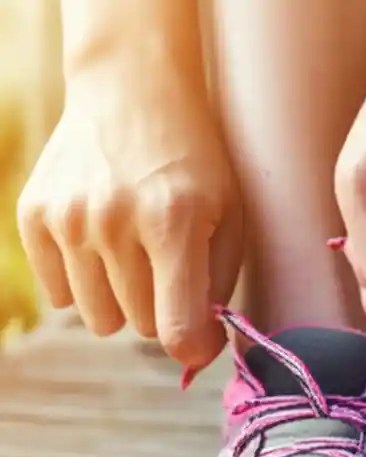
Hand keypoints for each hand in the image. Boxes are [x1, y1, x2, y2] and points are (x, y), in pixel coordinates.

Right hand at [17, 71, 240, 368]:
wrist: (131, 92)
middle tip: (170, 264)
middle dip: (161, 306)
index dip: (191, 346)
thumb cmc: (196, 162)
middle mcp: (113, 221)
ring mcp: (67, 218)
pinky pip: (58, 295)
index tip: (200, 341)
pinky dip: (82, 282)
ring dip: (121, 299)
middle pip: (138, 324)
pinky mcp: (33, 215)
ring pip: (98, 317)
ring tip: (136, 254)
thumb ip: (218, 286)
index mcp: (174, 222)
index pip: (173, 326)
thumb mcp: (231, 215)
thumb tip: (197, 353)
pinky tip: (100, 243)